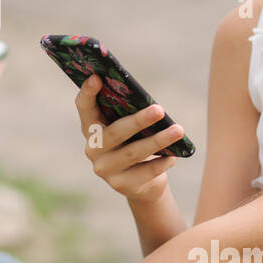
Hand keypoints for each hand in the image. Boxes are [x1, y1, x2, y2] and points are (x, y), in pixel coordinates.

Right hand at [76, 73, 183, 204]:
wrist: (142, 184)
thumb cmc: (137, 144)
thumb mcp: (132, 128)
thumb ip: (131, 115)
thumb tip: (152, 105)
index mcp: (92, 127)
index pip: (84, 107)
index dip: (87, 92)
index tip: (97, 77)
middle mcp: (92, 148)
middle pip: (115, 132)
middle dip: (138, 120)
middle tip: (159, 109)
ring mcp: (104, 169)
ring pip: (132, 152)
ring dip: (157, 141)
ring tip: (178, 130)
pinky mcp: (119, 185)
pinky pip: (143, 172)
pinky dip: (160, 163)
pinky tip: (173, 157)